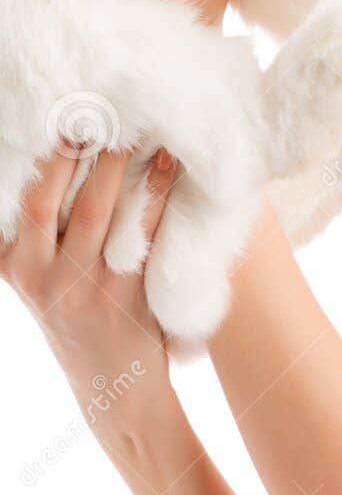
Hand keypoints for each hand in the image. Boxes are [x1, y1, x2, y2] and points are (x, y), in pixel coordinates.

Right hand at [0, 144, 180, 457]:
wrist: (116, 390)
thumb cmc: (81, 321)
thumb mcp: (41, 281)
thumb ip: (37, 235)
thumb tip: (54, 160)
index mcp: (13, 267)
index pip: (14, 201)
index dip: (29, 158)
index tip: (46, 113)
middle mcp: (39, 278)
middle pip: (45, 201)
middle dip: (66, 152)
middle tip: (91, 104)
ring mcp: (81, 290)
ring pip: (96, 214)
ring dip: (117, 165)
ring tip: (138, 124)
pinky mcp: (125, 300)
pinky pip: (142, 236)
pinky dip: (158, 196)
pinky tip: (172, 165)